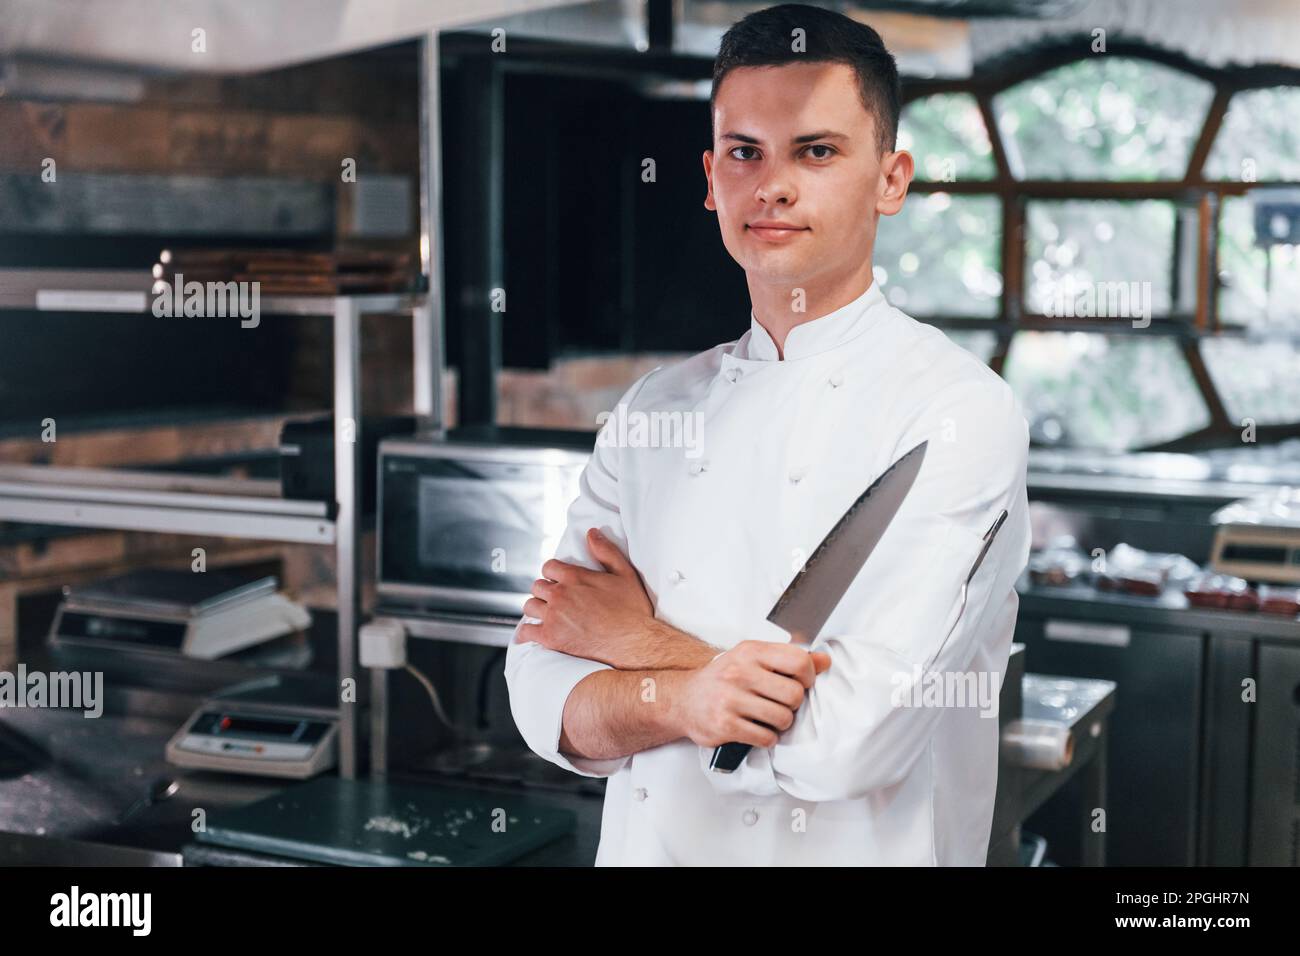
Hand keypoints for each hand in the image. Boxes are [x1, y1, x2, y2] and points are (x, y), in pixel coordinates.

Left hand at [519, 528, 705, 668]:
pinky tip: (532, 632)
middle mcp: (560, 595)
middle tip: (556, 599)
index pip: (548, 567)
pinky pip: (526, 631)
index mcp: (574, 577)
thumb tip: (592, 533)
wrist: (633, 642)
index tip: (560, 581)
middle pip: (537, 586)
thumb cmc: (632, 609)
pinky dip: (526, 632)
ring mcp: (553, 616)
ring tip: (547, 613)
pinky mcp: (551, 637)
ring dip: (537, 608)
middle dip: (545, 591)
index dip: (553, 573)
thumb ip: (606, 551)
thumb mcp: (625, 573)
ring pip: (530, 606)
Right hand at [675, 640, 831, 748]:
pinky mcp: (725, 725)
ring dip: (781, 723)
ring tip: (769, 718)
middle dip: (793, 704)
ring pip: (783, 718)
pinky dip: (767, 738)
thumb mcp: (753, 660)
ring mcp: (731, 700)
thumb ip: (788, 659)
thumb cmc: (724, 679)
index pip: (798, 660)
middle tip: (781, 704)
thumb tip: (825, 661)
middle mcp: (739, 673)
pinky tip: (757, 730)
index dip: (809, 676)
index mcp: (750, 652)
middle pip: (794, 694)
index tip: (802, 683)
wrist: (683, 700)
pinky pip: (766, 737)